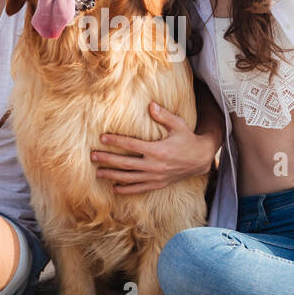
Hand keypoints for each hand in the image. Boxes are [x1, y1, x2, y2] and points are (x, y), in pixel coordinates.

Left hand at [91, 102, 212, 193]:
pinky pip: (138, 188)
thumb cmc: (187, 139)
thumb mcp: (179, 125)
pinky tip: (114, 188)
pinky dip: (126, 189)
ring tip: (98, 173)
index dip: (116, 142)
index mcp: (158, 150)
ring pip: (129, 178)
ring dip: (112, 175)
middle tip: (92, 156)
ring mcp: (155, 177)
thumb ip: (163, 115)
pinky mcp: (158, 184)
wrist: (200, 159)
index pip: (131, 145)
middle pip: (125, 163)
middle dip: (107, 160)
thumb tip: (150, 105)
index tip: (102, 138)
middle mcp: (154, 165)